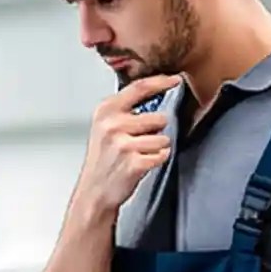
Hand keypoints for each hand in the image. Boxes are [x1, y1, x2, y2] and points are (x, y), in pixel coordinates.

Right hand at [75, 75, 181, 215]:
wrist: (94, 191)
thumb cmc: (103, 160)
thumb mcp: (105, 127)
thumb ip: (125, 110)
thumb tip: (155, 94)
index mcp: (105, 111)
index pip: (139, 88)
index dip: (161, 82)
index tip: (176, 80)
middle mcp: (112, 125)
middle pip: (158, 117)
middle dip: (156, 131)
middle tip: (138, 142)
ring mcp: (123, 144)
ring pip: (163, 138)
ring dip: (156, 148)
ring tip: (138, 155)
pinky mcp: (134, 162)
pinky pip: (162, 154)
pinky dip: (156, 161)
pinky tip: (140, 164)